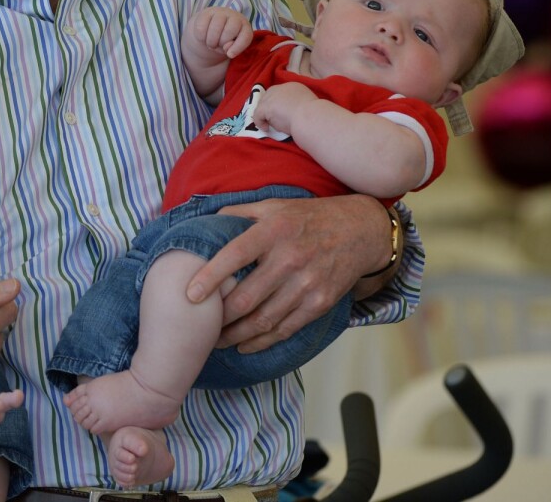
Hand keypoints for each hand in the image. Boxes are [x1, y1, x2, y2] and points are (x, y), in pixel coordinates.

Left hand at [186, 194, 384, 351]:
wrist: (361, 231)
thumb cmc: (309, 217)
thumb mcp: (274, 206)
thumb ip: (238, 213)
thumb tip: (206, 224)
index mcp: (273, 230)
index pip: (235, 255)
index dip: (210, 276)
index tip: (190, 294)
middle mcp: (290, 258)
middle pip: (247, 297)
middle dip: (220, 317)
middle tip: (201, 325)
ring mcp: (307, 284)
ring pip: (264, 319)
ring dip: (236, 334)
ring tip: (217, 340)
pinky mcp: (320, 303)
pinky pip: (285, 329)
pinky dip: (261, 341)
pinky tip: (244, 344)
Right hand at [191, 7, 254, 58]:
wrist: (210, 31)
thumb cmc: (224, 41)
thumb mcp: (230, 48)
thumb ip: (232, 48)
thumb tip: (227, 47)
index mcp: (245, 26)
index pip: (246, 36)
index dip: (238, 47)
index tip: (229, 55)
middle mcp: (235, 16)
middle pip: (229, 31)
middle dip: (221, 43)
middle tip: (217, 46)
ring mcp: (221, 12)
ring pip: (215, 28)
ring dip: (211, 41)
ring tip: (211, 43)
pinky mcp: (207, 12)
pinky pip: (202, 27)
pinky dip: (201, 37)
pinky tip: (203, 37)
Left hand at [252, 81, 317, 135]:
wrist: (311, 118)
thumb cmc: (313, 115)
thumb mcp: (306, 105)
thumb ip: (296, 104)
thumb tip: (289, 112)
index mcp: (293, 86)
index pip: (280, 92)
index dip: (277, 103)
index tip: (279, 113)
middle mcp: (281, 88)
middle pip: (268, 96)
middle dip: (268, 107)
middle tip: (271, 120)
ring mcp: (272, 97)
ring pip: (262, 105)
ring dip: (264, 115)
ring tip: (270, 125)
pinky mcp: (266, 106)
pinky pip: (257, 115)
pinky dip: (260, 122)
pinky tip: (267, 129)